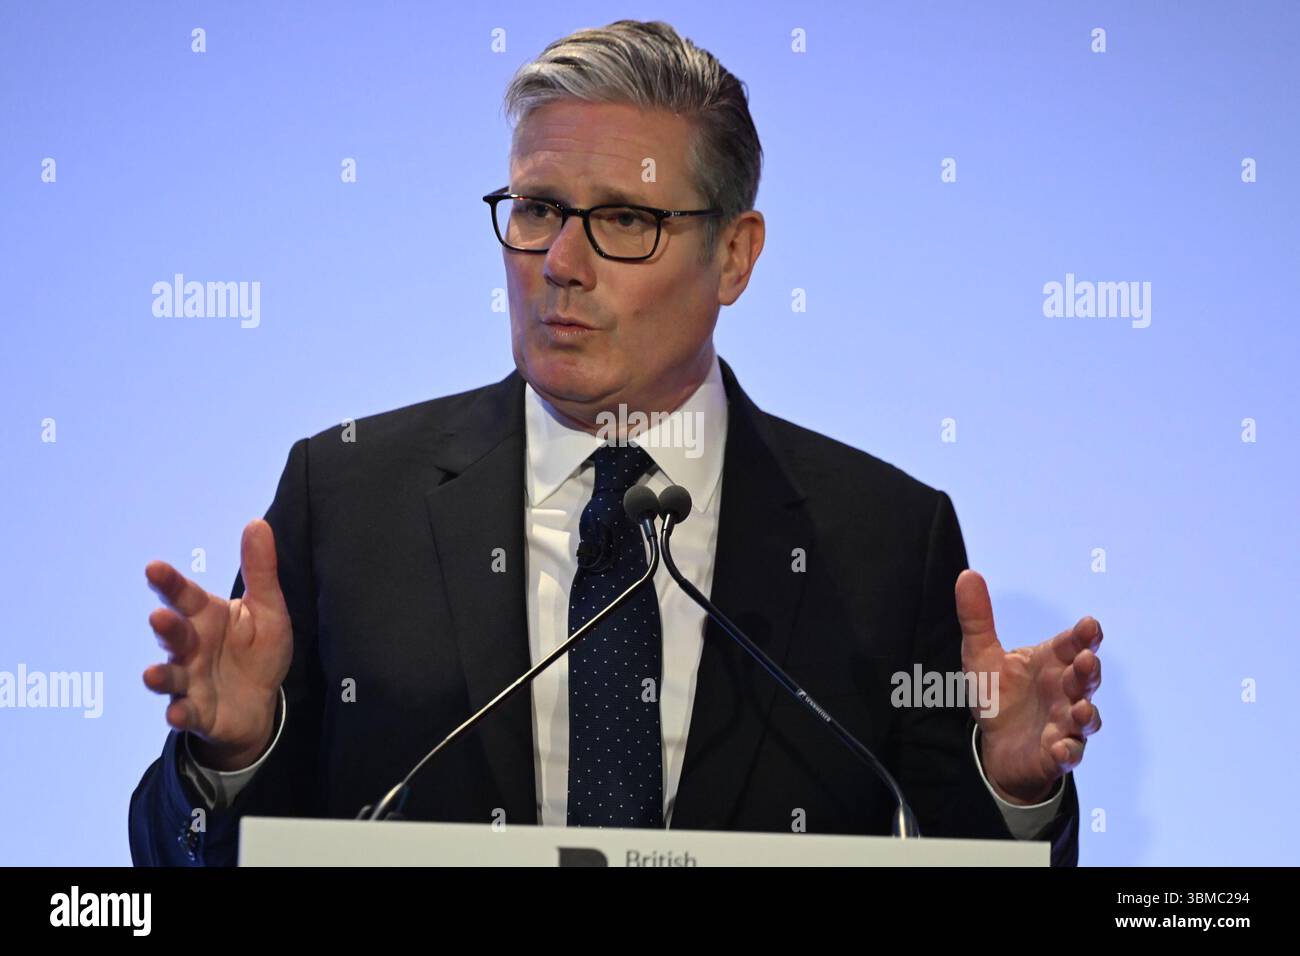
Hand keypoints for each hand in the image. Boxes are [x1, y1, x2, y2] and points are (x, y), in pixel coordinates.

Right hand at [142, 519, 292, 770]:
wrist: (262, 702)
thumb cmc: (258, 649)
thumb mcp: (268, 608)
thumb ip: (260, 570)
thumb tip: (257, 522)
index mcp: (207, 617)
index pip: (185, 596)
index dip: (169, 583)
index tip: (153, 567)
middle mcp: (192, 647)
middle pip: (175, 634)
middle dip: (166, 627)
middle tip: (159, 618)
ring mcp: (191, 680)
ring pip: (171, 676)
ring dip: (160, 676)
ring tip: (151, 674)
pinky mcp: (198, 712)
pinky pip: (186, 713)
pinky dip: (180, 714)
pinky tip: (177, 712)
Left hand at [956, 570, 1102, 804]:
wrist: (995, 743)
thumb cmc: (998, 694)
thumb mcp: (981, 655)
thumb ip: (977, 618)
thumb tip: (967, 574)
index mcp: (1051, 662)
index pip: (1072, 644)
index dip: (1083, 635)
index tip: (1089, 625)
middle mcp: (1064, 691)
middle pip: (1084, 678)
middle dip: (1088, 670)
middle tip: (1086, 660)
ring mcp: (1065, 723)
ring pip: (1085, 717)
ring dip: (1086, 712)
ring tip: (1080, 708)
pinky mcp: (1058, 753)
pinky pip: (1069, 754)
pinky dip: (1067, 752)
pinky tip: (1059, 748)